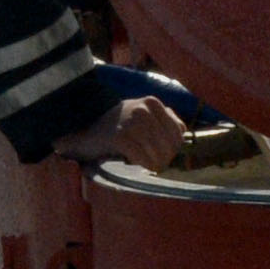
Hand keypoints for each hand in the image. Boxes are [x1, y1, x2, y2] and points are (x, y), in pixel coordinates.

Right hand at [59, 63, 191, 168]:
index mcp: (152, 103)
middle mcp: (143, 110)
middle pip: (169, 145)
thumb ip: (165, 119)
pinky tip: (135, 163)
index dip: (174, 149)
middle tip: (155, 164)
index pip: (178, 133)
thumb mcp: (144, 114)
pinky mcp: (119, 137)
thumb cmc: (119, 125)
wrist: (87, 126)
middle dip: (165, 159)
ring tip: (146, 165)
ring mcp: (131, 123)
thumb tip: (182, 132)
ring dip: (154, 164)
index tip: (164, 155)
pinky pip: (141, 157)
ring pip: (157, 153)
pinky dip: (142, 164)